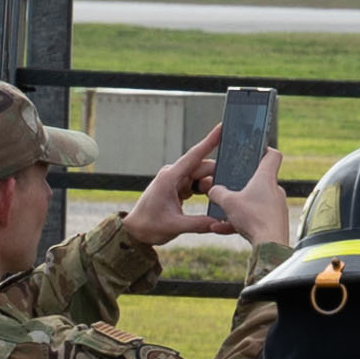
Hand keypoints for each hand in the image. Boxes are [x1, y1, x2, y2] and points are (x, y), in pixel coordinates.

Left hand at [120, 130, 234, 247]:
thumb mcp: (175, 226)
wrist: (136, 230)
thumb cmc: (149, 225)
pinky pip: (199, 184)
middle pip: (204, 168)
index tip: (221, 128)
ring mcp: (177, 181)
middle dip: (217, 178)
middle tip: (223, 196)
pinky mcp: (179, 188)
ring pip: (203, 176)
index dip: (209, 141)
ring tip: (215, 202)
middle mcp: (174, 175)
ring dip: (212, 187)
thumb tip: (220, 222)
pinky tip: (211, 201)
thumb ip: (199, 223)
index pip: (194, 156)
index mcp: (170, 178)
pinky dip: (207, 191)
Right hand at [213, 146, 290, 252]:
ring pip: (253, 202)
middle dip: (241, 183)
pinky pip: (254, 218)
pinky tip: (219, 228)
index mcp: (266, 178)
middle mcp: (275, 191)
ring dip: (236, 207)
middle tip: (226, 185)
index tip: (254, 149)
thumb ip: (217, 192)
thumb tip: (213, 189)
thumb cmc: (253, 218)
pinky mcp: (275, 222)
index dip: (264, 149)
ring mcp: (277, 207)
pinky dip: (238, 222)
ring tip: (218, 213)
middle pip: (258, 180)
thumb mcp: (227, 202)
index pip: (272, 155)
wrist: (270, 246)